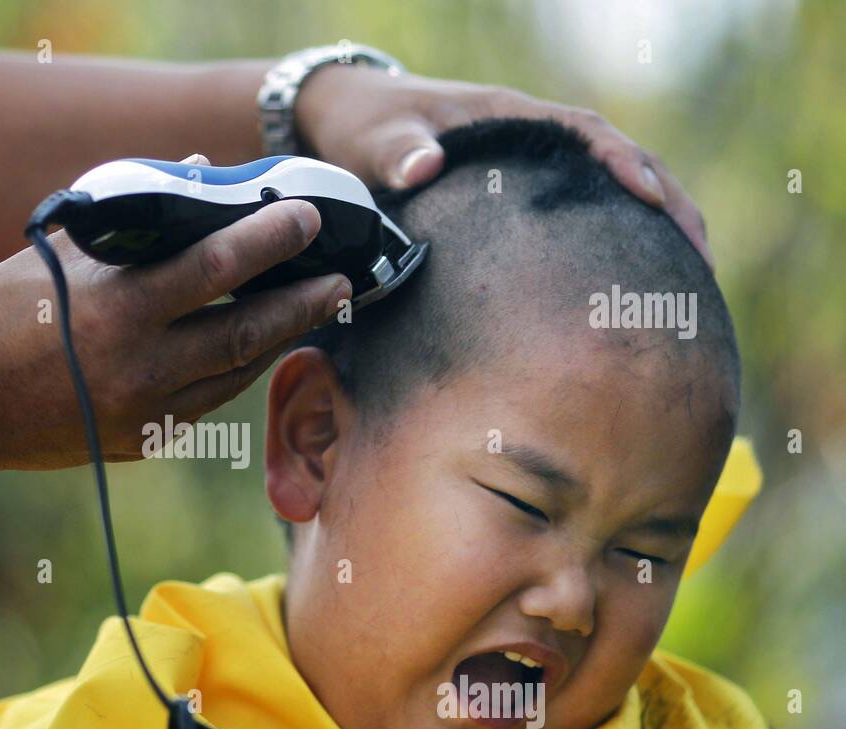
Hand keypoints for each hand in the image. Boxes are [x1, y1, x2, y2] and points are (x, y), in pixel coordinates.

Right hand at [0, 187, 351, 489]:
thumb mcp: (57, 256)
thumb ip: (132, 222)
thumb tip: (197, 175)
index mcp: (116, 310)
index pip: (215, 266)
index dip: (270, 239)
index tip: (306, 217)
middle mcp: (139, 368)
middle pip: (246, 332)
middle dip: (303, 304)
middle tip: (341, 280)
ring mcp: (144, 414)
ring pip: (236, 376)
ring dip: (280, 341)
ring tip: (313, 312)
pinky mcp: (141, 442)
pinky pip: (207, 405)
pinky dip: (237, 374)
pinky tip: (257, 349)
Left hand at [294, 65, 713, 267]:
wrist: (350, 128)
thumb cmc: (364, 130)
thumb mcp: (373, 138)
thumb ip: (394, 151)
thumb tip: (425, 165)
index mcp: (510, 118)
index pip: (586, 134)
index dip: (622, 164)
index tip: (650, 200)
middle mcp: (533, 141)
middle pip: (621, 165)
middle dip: (667, 207)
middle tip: (699, 264)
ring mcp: (533, 172)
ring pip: (610, 197)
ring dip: (654, 232)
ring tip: (688, 287)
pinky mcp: (523, 203)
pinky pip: (583, 220)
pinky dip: (617, 247)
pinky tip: (631, 290)